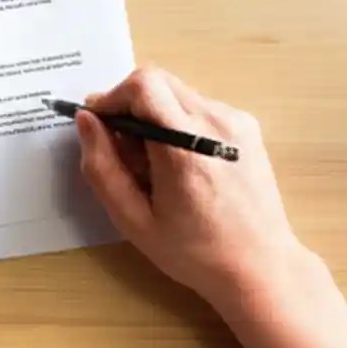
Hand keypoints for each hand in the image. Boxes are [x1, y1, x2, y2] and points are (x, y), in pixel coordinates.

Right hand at [75, 67, 306, 309]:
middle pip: (158, 81)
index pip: (143, 86)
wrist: (260, 266)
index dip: (112, 97)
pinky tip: (184, 163)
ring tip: (157, 164)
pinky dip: (180, 123)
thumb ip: (102, 167)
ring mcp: (236, 121)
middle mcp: (215, 124)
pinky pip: (199, 106)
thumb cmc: (194, 252)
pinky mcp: (247, 125)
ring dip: (155, 115)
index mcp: (184, 148)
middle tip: (126, 150)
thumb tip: (86, 120)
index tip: (100, 124)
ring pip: (178, 92)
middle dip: (130, 106)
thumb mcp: (133, 220)